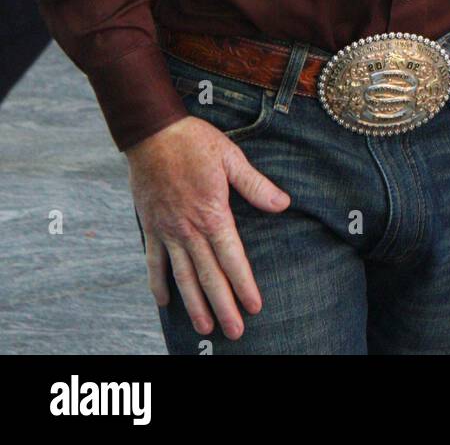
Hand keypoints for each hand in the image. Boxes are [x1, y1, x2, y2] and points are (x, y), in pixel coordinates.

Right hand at [127, 115, 290, 340]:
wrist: (152, 132)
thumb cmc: (194, 141)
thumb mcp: (230, 157)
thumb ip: (255, 184)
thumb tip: (283, 204)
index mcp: (212, 213)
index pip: (232, 257)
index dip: (244, 284)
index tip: (254, 307)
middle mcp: (189, 228)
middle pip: (209, 275)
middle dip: (223, 306)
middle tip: (234, 332)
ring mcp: (168, 230)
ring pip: (183, 275)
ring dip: (194, 303)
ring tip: (205, 327)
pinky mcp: (151, 226)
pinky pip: (154, 260)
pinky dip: (158, 282)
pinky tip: (165, 302)